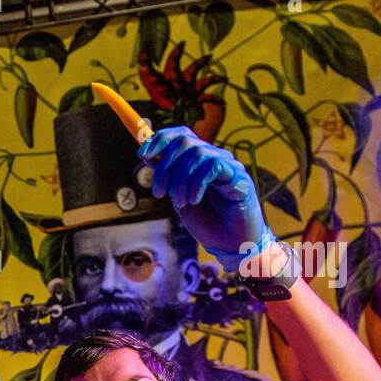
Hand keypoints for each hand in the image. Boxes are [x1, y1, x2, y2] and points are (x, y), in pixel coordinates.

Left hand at [138, 126, 275, 271]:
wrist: (231, 245)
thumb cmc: (208, 222)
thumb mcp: (179, 198)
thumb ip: (167, 178)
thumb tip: (147, 156)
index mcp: (198, 161)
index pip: (180, 135)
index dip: (159, 140)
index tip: (142, 155)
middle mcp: (214, 157)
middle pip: (184, 141)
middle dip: (164, 166)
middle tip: (158, 192)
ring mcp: (227, 165)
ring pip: (196, 153)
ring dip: (180, 179)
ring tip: (179, 202)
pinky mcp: (238, 177)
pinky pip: (213, 166)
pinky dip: (197, 183)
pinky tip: (194, 200)